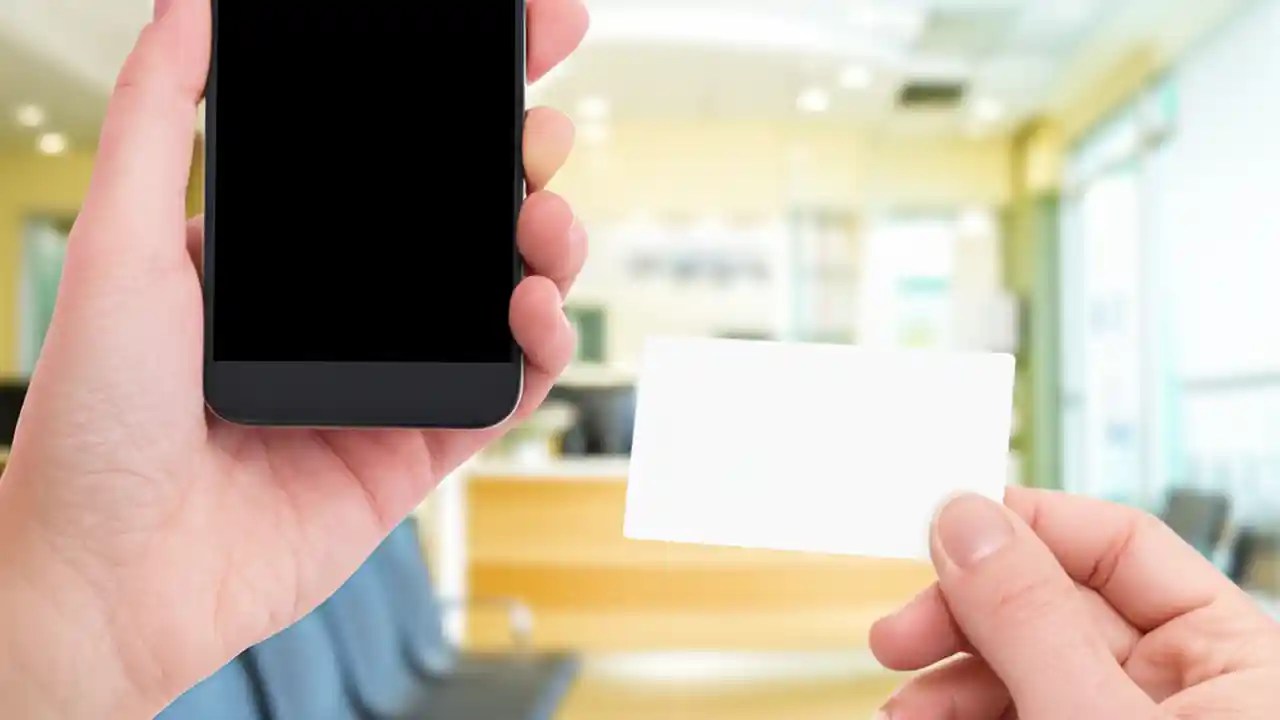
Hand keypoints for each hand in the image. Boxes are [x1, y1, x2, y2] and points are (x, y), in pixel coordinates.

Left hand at [0, 0, 589, 716]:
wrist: (112, 578)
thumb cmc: (93, 421)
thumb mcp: (118, 247)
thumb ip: (152, 123)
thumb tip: (187, 6)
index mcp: (288, 248)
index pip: (390, 154)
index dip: (459, 95)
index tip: (520, 39)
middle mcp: (348, 305)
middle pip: (463, 216)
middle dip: (519, 162)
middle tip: (538, 134)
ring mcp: (390, 374)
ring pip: (504, 293)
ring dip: (548, 248)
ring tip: (544, 227)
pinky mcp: (420, 446)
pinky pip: (509, 387)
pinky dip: (544, 347)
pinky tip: (533, 315)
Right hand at [870, 489, 1279, 718]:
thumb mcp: (1089, 717)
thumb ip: (1030, 618)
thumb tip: (965, 516)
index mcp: (1232, 658)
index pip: (1121, 544)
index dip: (1024, 524)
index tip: (941, 527)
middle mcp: (1186, 689)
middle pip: (1052, 607)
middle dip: (961, 618)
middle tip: (896, 635)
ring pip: (1021, 667)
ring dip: (945, 679)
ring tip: (900, 710)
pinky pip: (1014, 712)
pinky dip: (960, 713)